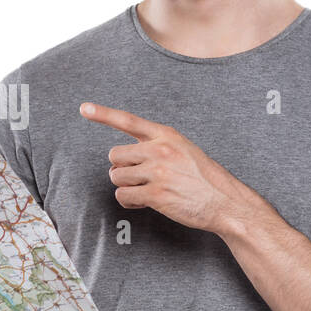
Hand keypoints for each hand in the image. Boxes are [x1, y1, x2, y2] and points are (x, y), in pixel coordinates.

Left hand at [80, 101, 247, 233]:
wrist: (226, 202)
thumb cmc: (204, 178)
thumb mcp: (183, 149)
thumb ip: (157, 146)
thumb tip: (124, 157)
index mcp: (166, 135)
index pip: (129, 120)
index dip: (103, 114)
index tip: (84, 108)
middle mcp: (159, 150)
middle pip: (115, 155)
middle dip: (122, 168)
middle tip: (141, 178)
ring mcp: (157, 172)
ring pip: (116, 177)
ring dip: (125, 186)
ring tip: (145, 190)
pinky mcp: (156, 195)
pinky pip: (123, 196)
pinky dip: (130, 202)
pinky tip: (145, 202)